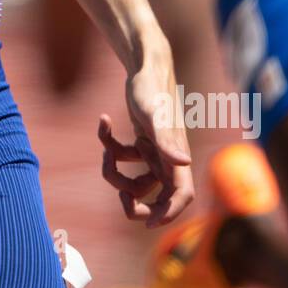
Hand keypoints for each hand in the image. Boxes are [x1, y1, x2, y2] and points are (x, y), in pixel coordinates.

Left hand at [97, 49, 193, 227]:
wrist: (145, 64)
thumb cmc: (151, 87)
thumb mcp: (154, 114)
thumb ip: (166, 139)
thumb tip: (183, 162)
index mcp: (176, 157)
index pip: (182, 196)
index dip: (169, 214)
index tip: (148, 223)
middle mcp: (168, 158)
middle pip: (158, 198)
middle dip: (137, 204)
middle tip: (121, 199)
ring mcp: (154, 152)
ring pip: (135, 181)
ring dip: (115, 172)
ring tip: (105, 149)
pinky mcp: (141, 142)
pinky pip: (123, 157)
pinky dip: (109, 144)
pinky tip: (103, 121)